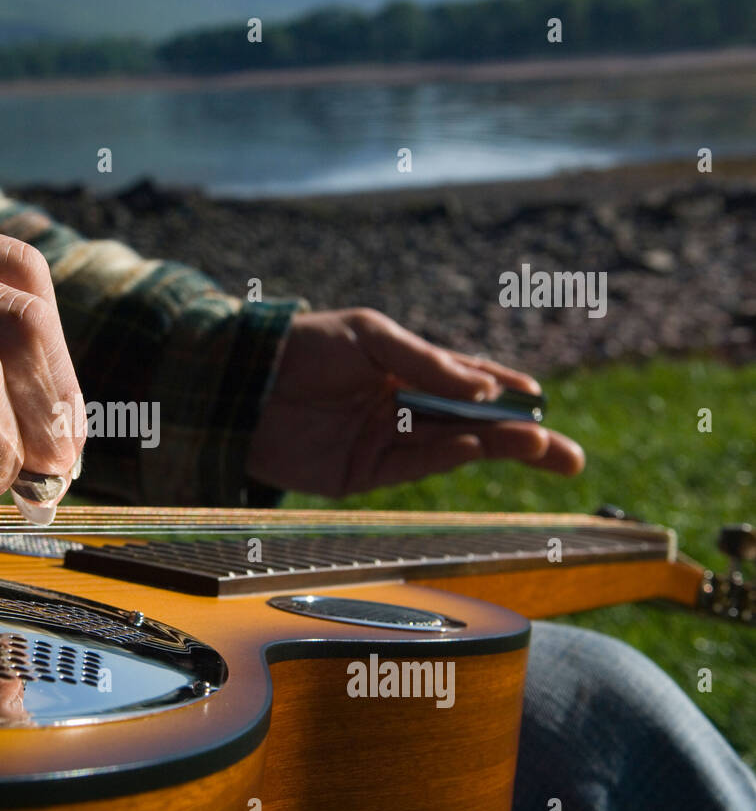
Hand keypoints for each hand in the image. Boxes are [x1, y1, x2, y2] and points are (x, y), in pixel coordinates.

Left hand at [246, 308, 583, 496]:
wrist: (240, 381)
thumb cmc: (305, 346)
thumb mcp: (370, 337)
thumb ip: (426, 362)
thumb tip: (485, 390)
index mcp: (406, 371)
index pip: (468, 384)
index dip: (507, 394)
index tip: (542, 402)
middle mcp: (402, 409)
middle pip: (473, 427)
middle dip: (522, 439)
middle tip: (569, 455)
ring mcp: (383, 443)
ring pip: (452, 449)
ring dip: (495, 448)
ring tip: (538, 445)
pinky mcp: (360, 473)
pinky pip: (412, 466)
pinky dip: (446, 457)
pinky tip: (478, 447)